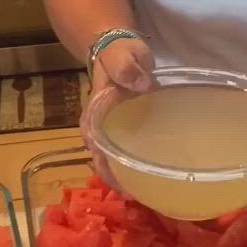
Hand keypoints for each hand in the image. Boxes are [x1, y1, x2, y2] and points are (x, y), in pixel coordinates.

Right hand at [81, 38, 154, 188]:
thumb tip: (140, 85)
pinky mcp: (127, 129)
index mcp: (96, 112)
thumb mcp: (122, 54)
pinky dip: (137, 164)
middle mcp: (101, 126)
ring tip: (144, 193)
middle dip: (115, 178)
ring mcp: (113, 129)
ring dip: (125, 175)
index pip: (94, 143)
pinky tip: (153, 175)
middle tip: (134, 197)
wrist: (118, 49)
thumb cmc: (119, 53)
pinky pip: (129, 150)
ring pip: (114, 158)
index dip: (103, 165)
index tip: (117, 181)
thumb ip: (127, 67)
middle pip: (102, 158)